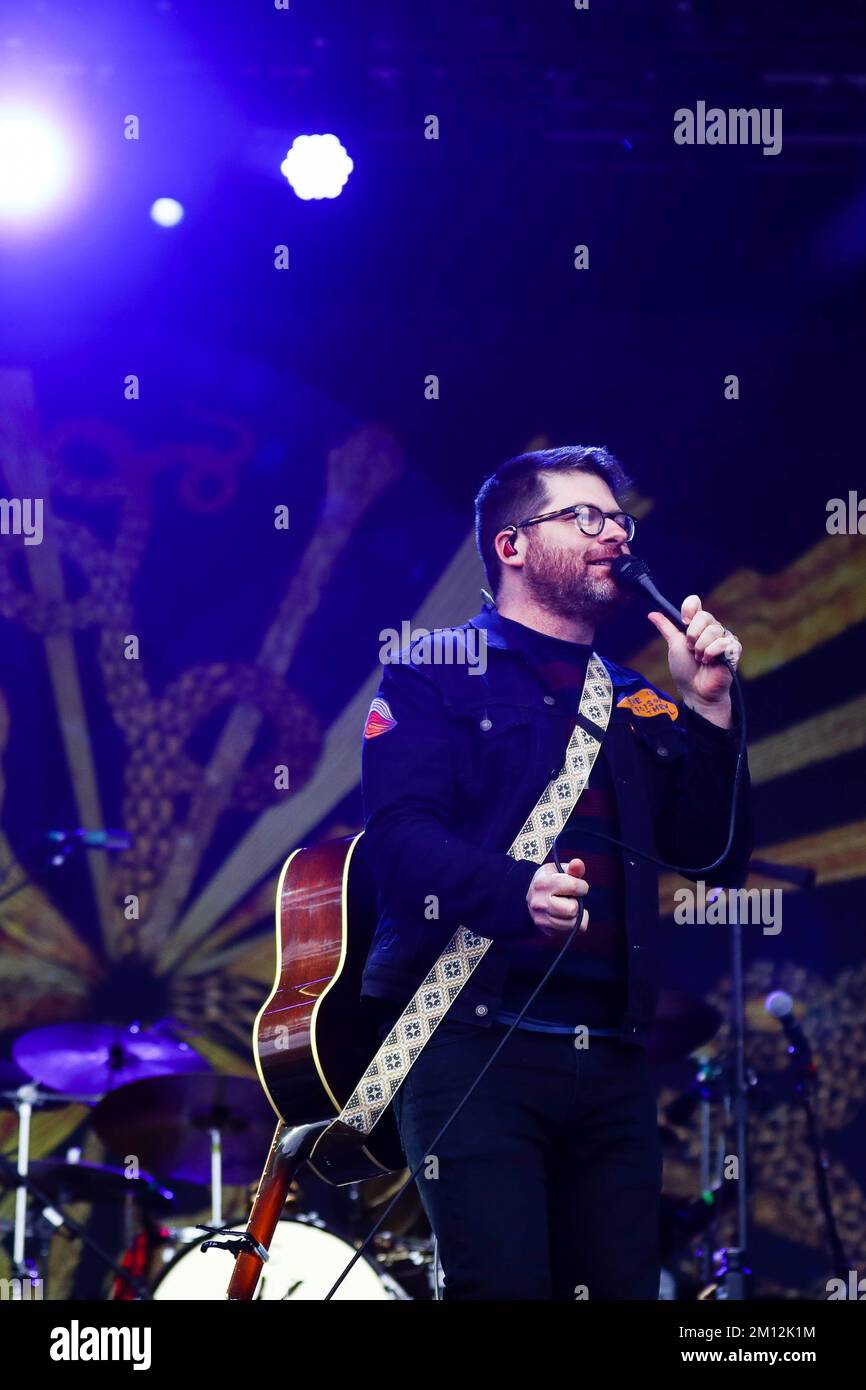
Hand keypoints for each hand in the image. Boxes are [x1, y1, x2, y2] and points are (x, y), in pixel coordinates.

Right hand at [526, 858, 588, 936]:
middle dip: (576, 903)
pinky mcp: (547, 930)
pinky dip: (574, 923)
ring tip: (568, 906)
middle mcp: (539, 903)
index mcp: (542, 884)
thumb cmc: (549, 880)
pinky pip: (571, 931)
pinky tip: (568, 916)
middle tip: (571, 898)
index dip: (582, 886)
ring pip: (573, 923)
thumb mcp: (558, 869)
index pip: (573, 887)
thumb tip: (578, 864)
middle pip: (572, 909)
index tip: (578, 886)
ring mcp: (541, 919)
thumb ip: (572, 868)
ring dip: (576, 914)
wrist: (532, 895)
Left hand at [646, 596, 741, 728]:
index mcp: (698, 626)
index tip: (683, 621)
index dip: (689, 609)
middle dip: (693, 635)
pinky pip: (723, 643)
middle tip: (691, 649)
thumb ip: (666, 628)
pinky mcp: (734, 649)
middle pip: (704, 616)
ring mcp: (724, 638)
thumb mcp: (674, 646)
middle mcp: (712, 628)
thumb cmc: (685, 670)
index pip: (696, 604)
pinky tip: (711, 662)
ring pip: (713, 631)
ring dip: (701, 649)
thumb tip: (652, 614)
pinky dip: (712, 654)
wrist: (695, 690)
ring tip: (701, 659)